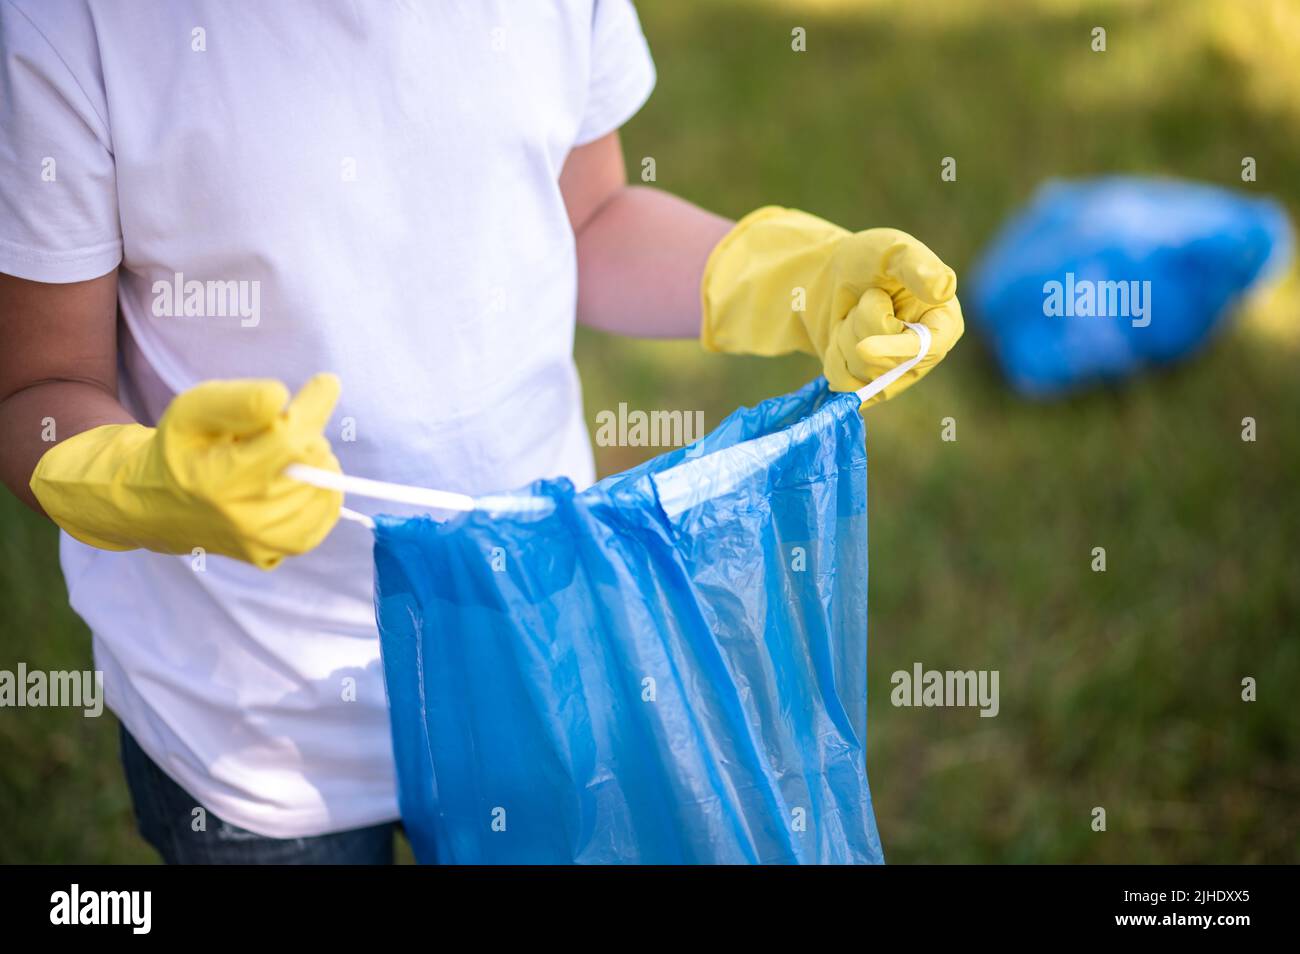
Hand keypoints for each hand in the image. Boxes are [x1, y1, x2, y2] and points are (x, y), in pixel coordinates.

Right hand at [31, 374, 342, 568]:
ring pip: (324, 488)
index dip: (312, 407)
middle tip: (282, 428)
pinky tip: (302, 477)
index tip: (325, 383)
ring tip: (285, 455)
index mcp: (218, 479)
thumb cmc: (179, 448)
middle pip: (310, 463)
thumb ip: (236, 401)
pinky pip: (324, 517)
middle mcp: (242, 519)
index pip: (289, 441)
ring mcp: (260, 542)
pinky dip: (323, 491)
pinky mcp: (271, 554)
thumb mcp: (192, 411)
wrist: (156, 504)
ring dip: (315, 462)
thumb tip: (281, 397)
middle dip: (306, 434)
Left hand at [701, 207, 963, 405]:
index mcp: (939, 316)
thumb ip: (914, 265)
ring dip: (846, 343)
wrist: (812, 279)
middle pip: (897, 365)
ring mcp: (891, 371)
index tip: (864, 336)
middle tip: (853, 304)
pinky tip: (832, 337)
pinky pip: (846, 384)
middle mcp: (921, 350)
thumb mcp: (885, 249)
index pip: (936, 343)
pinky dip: (832, 360)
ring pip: (867, 375)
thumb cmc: (854, 260)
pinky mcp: (861, 383)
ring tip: (845, 313)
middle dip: (865, 335)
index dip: (903, 345)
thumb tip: (945, 287)